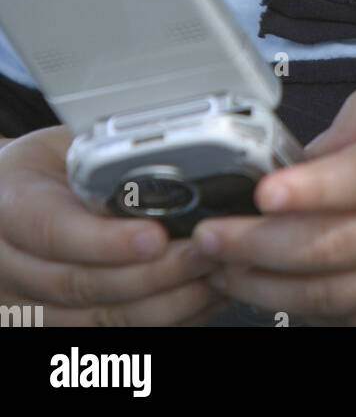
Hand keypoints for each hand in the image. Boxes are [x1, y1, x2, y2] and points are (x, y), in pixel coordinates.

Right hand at [0, 127, 230, 325]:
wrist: (13, 196)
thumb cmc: (43, 167)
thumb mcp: (61, 145)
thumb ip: (101, 157)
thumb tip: (166, 158)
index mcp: (11, 207)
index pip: (53, 232)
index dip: (106, 241)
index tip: (155, 235)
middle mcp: (11, 265)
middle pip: (81, 284)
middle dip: (150, 274)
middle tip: (201, 254)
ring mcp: (30, 303)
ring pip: (99, 318)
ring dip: (163, 303)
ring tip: (211, 277)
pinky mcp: (57, 324)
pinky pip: (111, 334)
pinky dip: (164, 319)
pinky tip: (200, 299)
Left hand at [191, 86, 355, 325]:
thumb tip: (303, 155)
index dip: (314, 185)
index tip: (266, 188)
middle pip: (334, 245)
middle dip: (260, 244)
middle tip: (209, 234)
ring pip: (331, 294)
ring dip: (265, 284)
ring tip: (220, 265)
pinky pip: (347, 320)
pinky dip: (300, 308)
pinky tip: (264, 289)